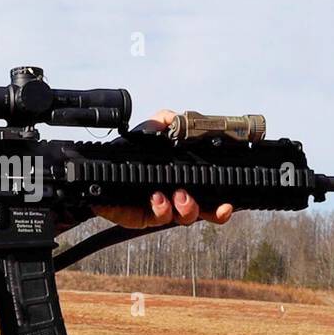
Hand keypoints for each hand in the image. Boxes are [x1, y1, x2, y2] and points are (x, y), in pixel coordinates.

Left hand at [94, 109, 233, 228]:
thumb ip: (165, 120)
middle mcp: (177, 196)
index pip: (211, 194)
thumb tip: (178, 116)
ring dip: (188, 207)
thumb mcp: (150, 131)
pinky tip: (157, 198)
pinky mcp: (145, 217)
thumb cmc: (130, 151)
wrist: (103, 167)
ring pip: (186, 217)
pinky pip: (160, 218)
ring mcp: (163, 208)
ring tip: (179, 195)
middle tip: (217, 206)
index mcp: (185, 179)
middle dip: (214, 212)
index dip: (223, 201)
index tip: (229, 201)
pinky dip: (163, 208)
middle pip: (205, 212)